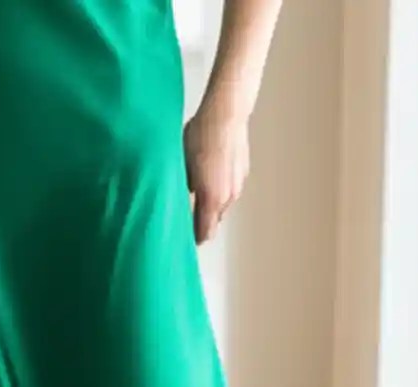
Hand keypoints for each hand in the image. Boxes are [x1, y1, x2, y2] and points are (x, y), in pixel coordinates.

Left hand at [183, 103, 250, 243]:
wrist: (226, 114)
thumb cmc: (199, 137)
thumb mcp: (181, 167)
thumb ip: (181, 193)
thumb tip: (175, 207)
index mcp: (212, 200)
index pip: (203, 234)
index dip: (192, 239)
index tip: (181, 240)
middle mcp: (228, 197)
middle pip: (212, 220)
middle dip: (199, 219)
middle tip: (181, 211)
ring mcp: (238, 185)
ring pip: (221, 204)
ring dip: (209, 203)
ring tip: (193, 189)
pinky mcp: (242, 173)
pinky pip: (228, 189)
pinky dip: (218, 188)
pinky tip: (207, 173)